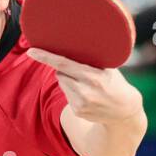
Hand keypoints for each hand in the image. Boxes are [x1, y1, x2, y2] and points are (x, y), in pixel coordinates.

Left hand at [27, 47, 141, 124]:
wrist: (124, 111)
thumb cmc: (115, 82)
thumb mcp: (109, 69)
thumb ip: (92, 60)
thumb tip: (75, 43)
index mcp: (93, 76)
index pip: (64, 63)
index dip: (46, 57)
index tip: (31, 51)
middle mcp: (85, 91)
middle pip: (60, 72)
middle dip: (65, 68)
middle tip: (80, 70)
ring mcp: (80, 103)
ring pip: (62, 82)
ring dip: (68, 79)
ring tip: (87, 84)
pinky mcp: (77, 111)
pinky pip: (67, 94)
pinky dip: (72, 91)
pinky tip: (87, 95)